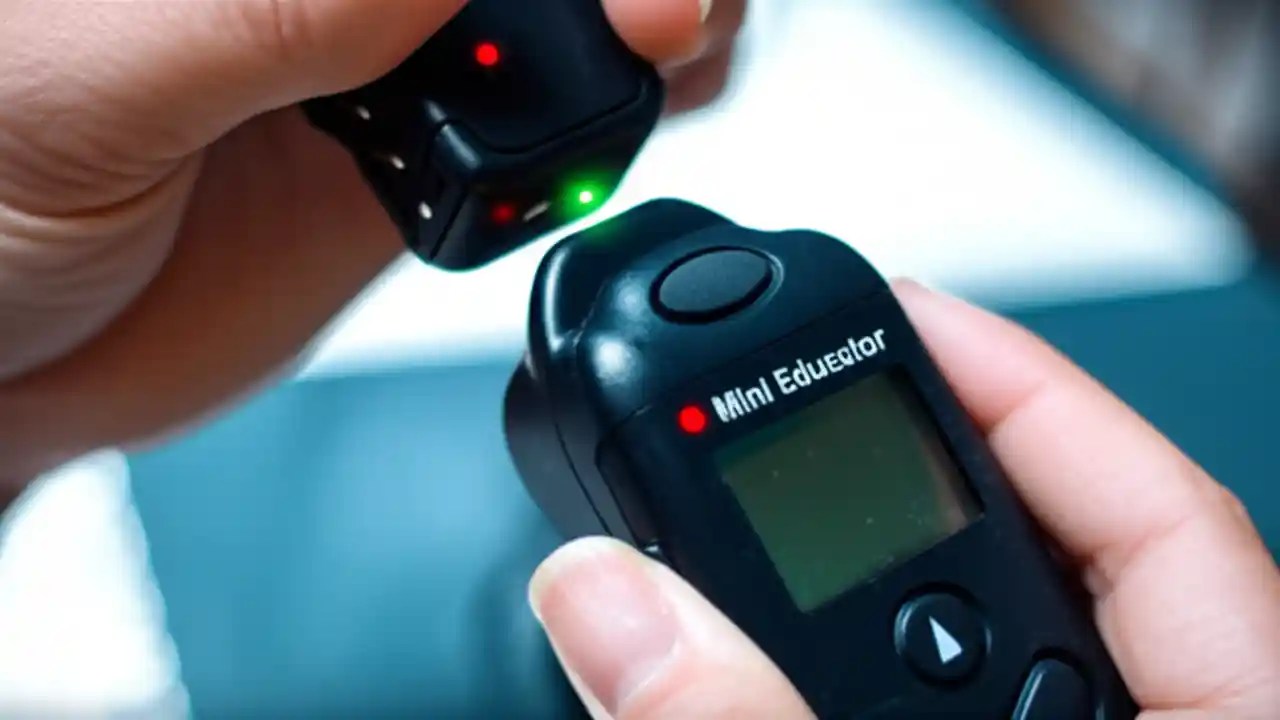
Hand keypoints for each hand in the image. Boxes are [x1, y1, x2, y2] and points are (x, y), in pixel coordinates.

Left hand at [0, 0, 746, 494]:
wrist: (5, 363)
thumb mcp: (95, 84)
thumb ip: (275, 14)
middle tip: (661, 17)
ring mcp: (387, 69)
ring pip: (559, 23)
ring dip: (650, 25)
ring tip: (683, 45)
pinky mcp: (421, 163)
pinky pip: (546, 121)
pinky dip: (626, 108)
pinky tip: (665, 99)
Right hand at [528, 281, 1279, 718]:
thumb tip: (609, 604)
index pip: (1160, 511)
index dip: (1023, 383)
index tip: (895, 308)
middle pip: (1053, 555)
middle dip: (898, 478)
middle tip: (777, 421)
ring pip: (973, 640)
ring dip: (850, 592)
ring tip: (739, 561)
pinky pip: (928, 703)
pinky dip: (838, 671)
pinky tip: (759, 673)